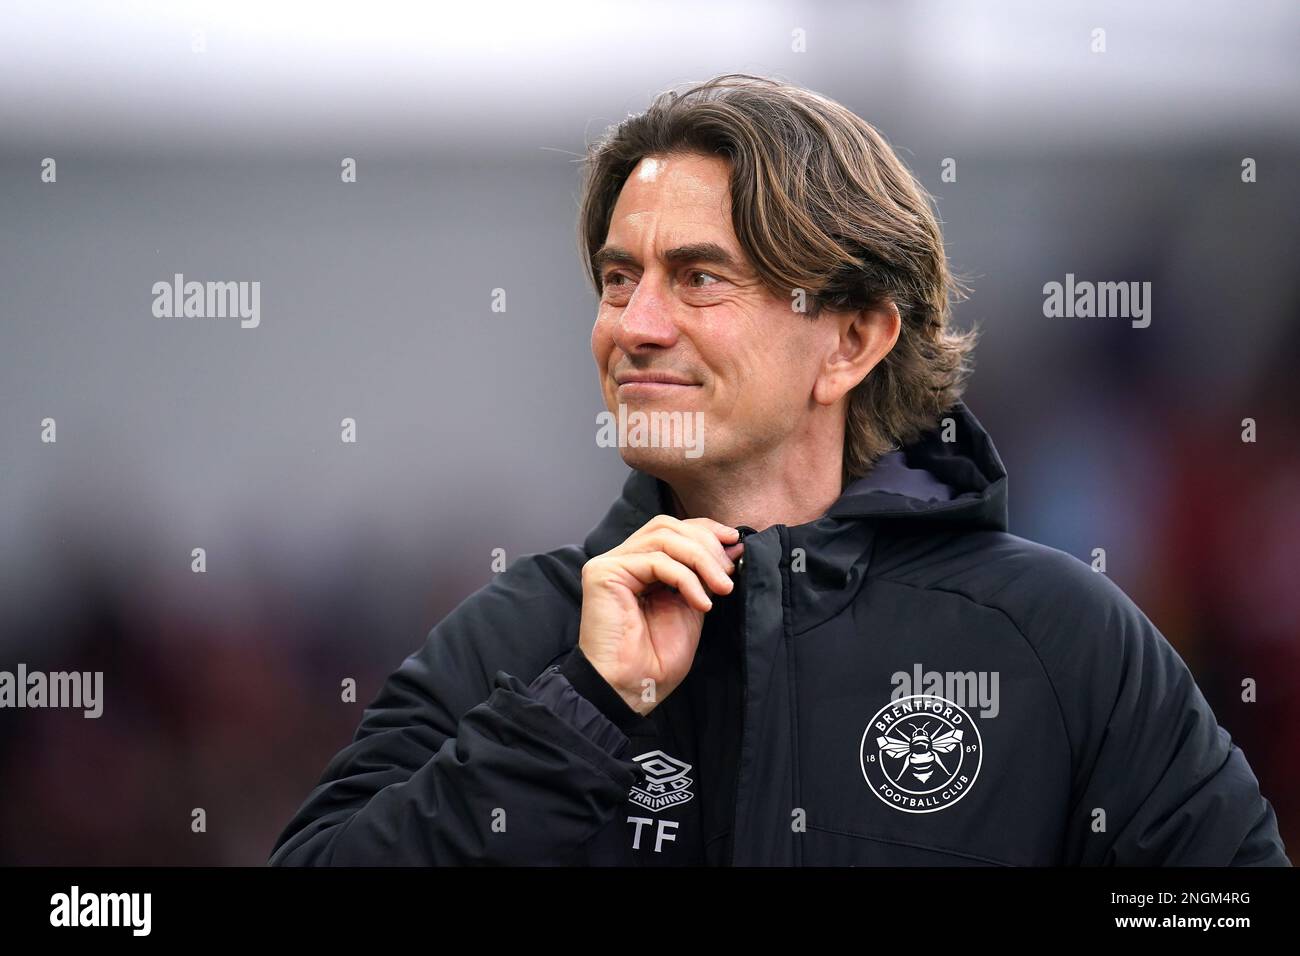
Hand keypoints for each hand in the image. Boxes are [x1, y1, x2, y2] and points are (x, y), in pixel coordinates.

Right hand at [578, 515, 743, 715]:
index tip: (735, 542)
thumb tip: (732, 545)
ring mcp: (611, 564)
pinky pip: (656, 560)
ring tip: (722, 587)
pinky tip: (701, 603)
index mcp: (642, 565)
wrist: (633, 688)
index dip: (705, 529)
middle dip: (706, 544)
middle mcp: (623, 559)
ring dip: (701, 559)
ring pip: (663, 537)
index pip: (672, 528)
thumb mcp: (694, 605)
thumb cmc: (657, 658)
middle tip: (729, 574)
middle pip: (667, 526)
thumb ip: (706, 574)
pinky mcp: (604, 573)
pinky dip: (686, 578)